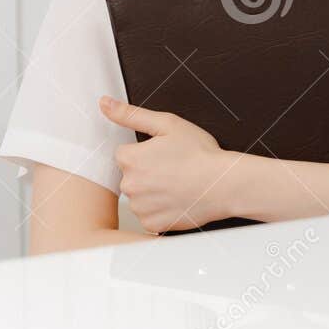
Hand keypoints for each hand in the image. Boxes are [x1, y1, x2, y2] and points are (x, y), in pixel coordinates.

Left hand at [98, 96, 235, 232]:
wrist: (223, 184)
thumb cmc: (200, 153)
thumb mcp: (167, 124)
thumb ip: (131, 114)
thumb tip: (105, 103)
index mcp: (129, 159)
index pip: (124, 154)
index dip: (145, 152)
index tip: (164, 154)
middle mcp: (129, 185)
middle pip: (131, 176)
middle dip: (147, 172)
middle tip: (173, 168)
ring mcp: (140, 208)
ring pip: (140, 197)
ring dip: (153, 192)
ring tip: (177, 185)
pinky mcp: (152, 225)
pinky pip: (149, 216)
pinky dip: (161, 210)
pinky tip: (177, 200)